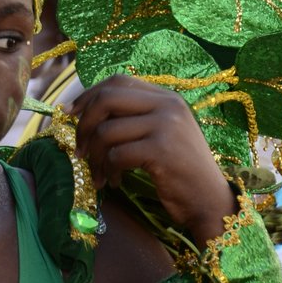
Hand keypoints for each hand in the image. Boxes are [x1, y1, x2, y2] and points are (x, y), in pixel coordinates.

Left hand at [72, 75, 233, 239]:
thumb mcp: (163, 134)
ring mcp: (166, 125)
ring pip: (106, 130)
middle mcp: (168, 105)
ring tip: (98, 174)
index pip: (118, 81)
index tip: (71, 114)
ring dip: (94, 156)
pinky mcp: (162, 150)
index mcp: (167, 97)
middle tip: (78, 150)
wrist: (210, 201)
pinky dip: (108, 171)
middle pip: (107, 99)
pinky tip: (114, 183)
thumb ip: (135, 118)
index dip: (89, 95)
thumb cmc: (181, 171)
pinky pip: (116, 155)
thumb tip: (86, 111)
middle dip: (83, 124)